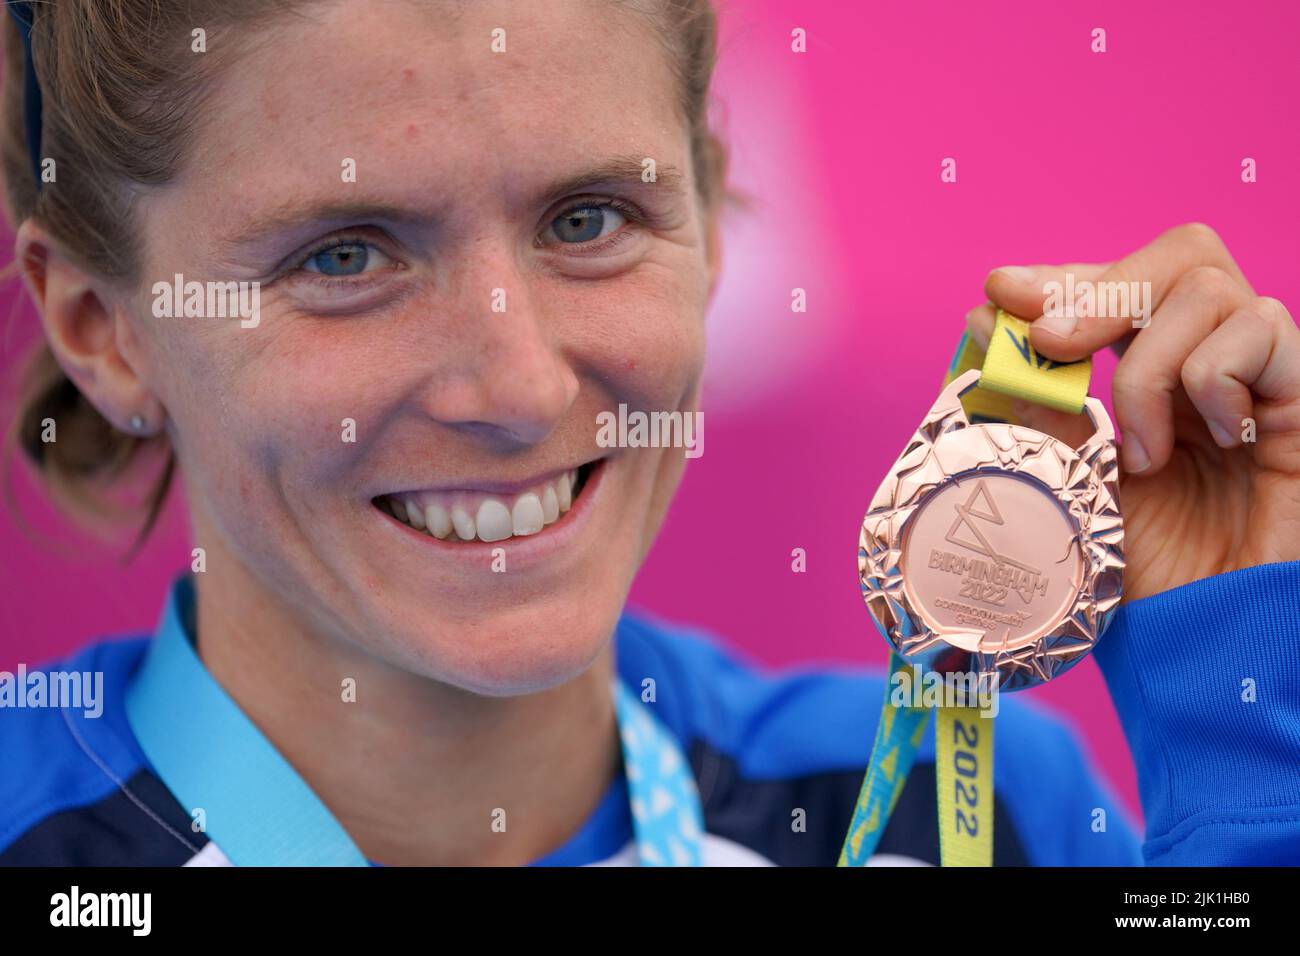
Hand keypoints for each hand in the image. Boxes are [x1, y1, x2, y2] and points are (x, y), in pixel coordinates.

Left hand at [965, 223, 1299, 601]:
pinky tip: (1207, 441)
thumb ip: (1037, 406)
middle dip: (1103, 286)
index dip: (1066, 276)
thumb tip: (984, 322)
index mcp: (1159, 375)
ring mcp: (1263, 379)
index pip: (1125, 283)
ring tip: (1140, 453)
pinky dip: (1210, 376)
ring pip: (1208, 289)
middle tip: (1051, 339)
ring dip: (1150, 367)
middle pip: (1182, 255)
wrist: (1203, 639)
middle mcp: (1215, 363)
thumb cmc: (1140, 573)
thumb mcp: (1069, 481)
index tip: (1001, 289)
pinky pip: (1263, 330)